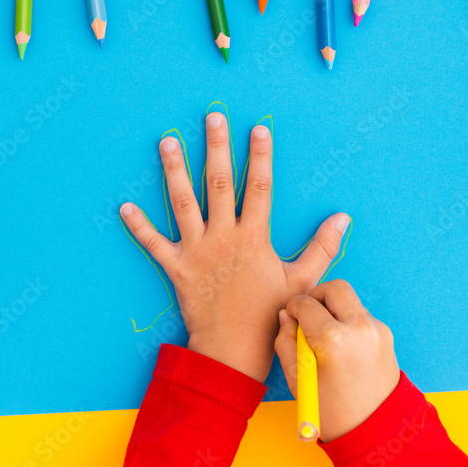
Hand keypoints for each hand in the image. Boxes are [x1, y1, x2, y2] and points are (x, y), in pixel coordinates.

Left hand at [121, 112, 349, 382]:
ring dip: (174, 171)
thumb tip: (343, 217)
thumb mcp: (303, 280)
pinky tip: (124, 207)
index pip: (259, 187)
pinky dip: (139, 226)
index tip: (258, 128)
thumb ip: (322, 246)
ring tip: (167, 141)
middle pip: (219, 183)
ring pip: (183, 203)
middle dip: (217, 147)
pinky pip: (154, 244)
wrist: (234, 350)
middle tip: (212, 117)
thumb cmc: (270, 316)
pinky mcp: (177, 268)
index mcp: (254, 237)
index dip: (260, 156)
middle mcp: (223, 237)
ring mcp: (197, 251)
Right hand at [275, 280, 399, 441]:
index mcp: (332, 339)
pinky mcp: (386, 335)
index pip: (306, 303)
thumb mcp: (297, 379)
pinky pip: (362, 316)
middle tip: (308, 315)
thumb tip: (286, 317)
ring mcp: (377, 330)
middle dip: (317, 296)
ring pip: (350, 301)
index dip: (293, 308)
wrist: (374, 430)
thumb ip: (286, 342)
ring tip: (325, 336)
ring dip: (334, 310)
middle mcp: (358, 328)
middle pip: (334, 288)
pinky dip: (348, 322)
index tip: (291, 317)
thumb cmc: (332, 411)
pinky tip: (342, 347)